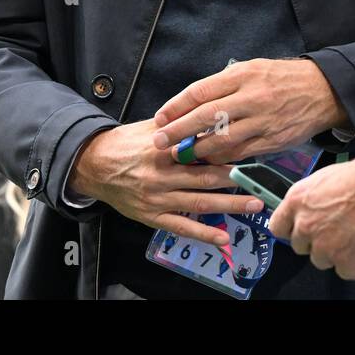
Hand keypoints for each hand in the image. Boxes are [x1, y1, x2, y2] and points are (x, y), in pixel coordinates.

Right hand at [69, 120, 263, 246]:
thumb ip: (179, 126)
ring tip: (253, 206)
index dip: (226, 152)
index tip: (250, 151)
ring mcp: (157, 198)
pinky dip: (204, 234)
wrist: (94, 165)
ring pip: (199, 203)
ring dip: (229, 206)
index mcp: (163, 149)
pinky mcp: (152, 217)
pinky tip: (223, 238)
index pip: (201, 151)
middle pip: (205, 179)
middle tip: (260, 182)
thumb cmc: (126, 143)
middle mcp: (162, 175)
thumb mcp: (151, 128)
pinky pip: (182, 227)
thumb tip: (210, 116)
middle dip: (235, 181)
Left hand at [151, 58, 347, 162]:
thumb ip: (225, 84)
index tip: (160, 118)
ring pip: (221, 140)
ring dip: (197, 150)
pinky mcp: (271, 141)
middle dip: (178, 131)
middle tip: (159, 141)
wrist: (323, 91)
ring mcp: (262, 122)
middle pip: (205, 117)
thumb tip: (193, 103)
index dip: (176, 107)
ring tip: (181, 155)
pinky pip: (240, 153)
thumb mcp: (253, 69)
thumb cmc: (282, 78)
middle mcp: (251, 98)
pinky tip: (208, 159)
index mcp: (242, 76)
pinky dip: (221, 158)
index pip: (200, 92)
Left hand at [268, 156, 354, 280]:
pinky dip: (352, 269)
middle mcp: (305, 224)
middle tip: (330, 235)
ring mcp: (323, 244)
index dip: (289, 231)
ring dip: (333, 255)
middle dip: (314, 242)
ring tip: (348, 245)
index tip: (298, 232)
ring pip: (320, 260)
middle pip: (300, 246)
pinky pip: (344, 272)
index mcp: (297, 201)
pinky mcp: (344, 258)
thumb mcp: (322, 178)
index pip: (277, 227)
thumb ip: (310, 198)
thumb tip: (312, 207)